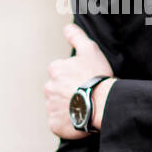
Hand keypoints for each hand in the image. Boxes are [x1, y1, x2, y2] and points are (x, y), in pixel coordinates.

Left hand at [43, 23, 114, 138]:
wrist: (102, 103)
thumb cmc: (96, 76)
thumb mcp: (89, 50)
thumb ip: (76, 37)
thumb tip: (67, 28)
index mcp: (55, 70)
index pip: (59, 72)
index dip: (72, 76)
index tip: (83, 80)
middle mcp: (49, 88)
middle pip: (56, 90)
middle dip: (67, 92)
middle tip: (84, 95)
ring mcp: (51, 107)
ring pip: (57, 107)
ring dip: (67, 107)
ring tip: (84, 108)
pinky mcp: (55, 124)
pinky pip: (58, 124)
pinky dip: (66, 123)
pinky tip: (79, 120)